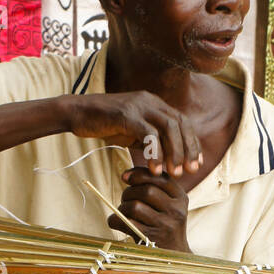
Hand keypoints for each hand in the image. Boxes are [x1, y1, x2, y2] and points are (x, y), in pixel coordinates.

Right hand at [63, 91, 202, 178]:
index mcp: (154, 104)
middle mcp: (150, 101)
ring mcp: (139, 106)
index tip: (196, 163)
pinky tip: (155, 169)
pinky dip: (155, 152)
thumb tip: (165, 156)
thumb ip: (149, 139)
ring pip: (168, 127)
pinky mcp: (126, 114)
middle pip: (180, 123)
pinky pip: (148, 134)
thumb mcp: (132, 130)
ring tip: (174, 172)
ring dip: (174, 152)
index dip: (192, 142)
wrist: (77, 113)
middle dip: (188, 148)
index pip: (182, 121)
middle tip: (190, 170)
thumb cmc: (104, 123)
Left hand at [108, 167, 189, 251]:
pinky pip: (126, 223)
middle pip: (146, 191)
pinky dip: (115, 220)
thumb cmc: (165, 226)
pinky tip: (116, 222)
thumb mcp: (168, 205)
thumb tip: (126, 175)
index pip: (160, 178)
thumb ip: (154, 187)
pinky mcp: (151, 238)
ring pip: (135, 206)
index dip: (139, 174)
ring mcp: (165, 225)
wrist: (175, 257)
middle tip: (125, 199)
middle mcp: (176, 210)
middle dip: (129, 192)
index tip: (125, 177)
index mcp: (181, 198)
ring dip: (122, 208)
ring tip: (123, 212)